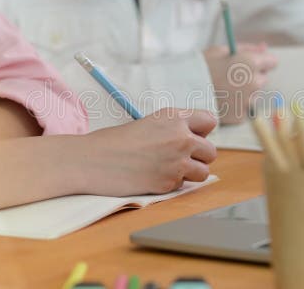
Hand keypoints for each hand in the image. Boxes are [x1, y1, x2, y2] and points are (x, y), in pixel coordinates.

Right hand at [79, 109, 217, 195]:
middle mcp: (180, 137)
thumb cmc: (114, 142)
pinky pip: (183, 185)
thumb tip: (195, 140)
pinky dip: (171, 184)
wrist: (93, 160)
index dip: (201, 132)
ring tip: (166, 169)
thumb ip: (173, 129)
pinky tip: (152, 177)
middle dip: (198, 156)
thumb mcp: (149, 123)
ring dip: (189, 173)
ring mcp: (177, 161)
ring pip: (203, 171)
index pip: (209, 121)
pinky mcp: (169, 182)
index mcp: (174, 117)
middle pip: (210, 151)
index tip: (191, 137)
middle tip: (177, 158)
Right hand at [204, 42, 277, 124]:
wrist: (184, 92)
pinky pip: (244, 108)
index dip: (261, 62)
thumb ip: (246, 49)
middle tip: (231, 77)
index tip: (250, 63)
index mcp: (251, 63)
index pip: (272, 61)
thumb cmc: (201, 68)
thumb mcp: (221, 50)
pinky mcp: (241, 116)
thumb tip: (264, 47)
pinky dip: (236, 104)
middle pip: (263, 79)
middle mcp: (254, 82)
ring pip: (253, 94)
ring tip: (224, 89)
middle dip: (252, 77)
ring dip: (244, 92)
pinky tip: (222, 100)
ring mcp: (248, 101)